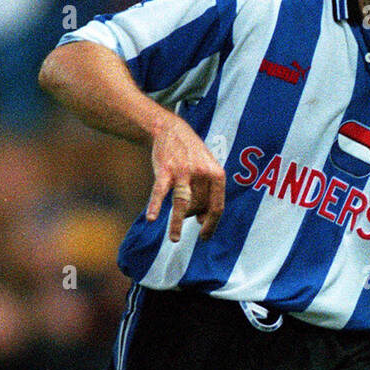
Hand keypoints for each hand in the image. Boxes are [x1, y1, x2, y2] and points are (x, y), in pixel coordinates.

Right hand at [146, 114, 225, 241]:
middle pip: (198, 207)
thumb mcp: (207, 170)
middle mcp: (202, 173)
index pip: (217, 206)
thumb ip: (208, 194)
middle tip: (185, 213)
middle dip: (191, 215)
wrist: (171, 129)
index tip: (204, 237)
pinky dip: (155, 205)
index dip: (212, 225)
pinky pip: (160, 192)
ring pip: (182, 203)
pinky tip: (151, 218)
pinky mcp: (164, 170)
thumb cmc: (191, 154)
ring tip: (174, 239)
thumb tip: (202, 221)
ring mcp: (183, 171)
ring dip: (178, 223)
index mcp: (216, 174)